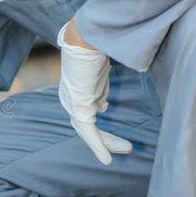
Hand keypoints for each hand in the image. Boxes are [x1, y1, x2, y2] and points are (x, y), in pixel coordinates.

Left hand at [57, 22, 131, 164]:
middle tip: (125, 147)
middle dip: (104, 138)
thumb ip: (98, 87)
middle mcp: (70, 98)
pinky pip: (88, 131)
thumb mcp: (98, 69)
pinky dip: (97, 146)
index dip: (98, 125)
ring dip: (107, 142)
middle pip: (86, 125)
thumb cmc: (94, 45)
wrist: (85, 38)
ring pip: (88, 131)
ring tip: (126, 149)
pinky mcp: (78, 106)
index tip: (114, 134)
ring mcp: (72, 103)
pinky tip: (106, 158)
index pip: (86, 112)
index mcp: (74, 89)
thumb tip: (103, 104)